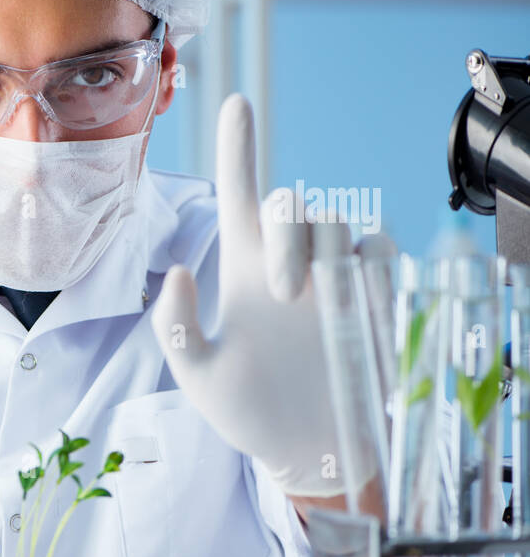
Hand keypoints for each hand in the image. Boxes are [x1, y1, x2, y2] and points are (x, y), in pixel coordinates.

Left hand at [151, 94, 387, 499]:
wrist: (311, 455)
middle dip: (288, 234)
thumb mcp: (199, 378)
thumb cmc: (251, 417)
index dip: (239, 148)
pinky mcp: (373, 297)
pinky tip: (354, 299)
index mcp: (243, 269)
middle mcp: (289, 264)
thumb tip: (179, 272)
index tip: (236, 102)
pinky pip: (380, 253)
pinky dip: (368, 265)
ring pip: (336, 223)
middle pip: (296, 205)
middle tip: (282, 292)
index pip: (240, 194)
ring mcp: (334, 279)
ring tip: (312, 302)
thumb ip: (177, 329)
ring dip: (322, 251)